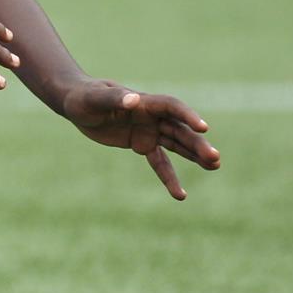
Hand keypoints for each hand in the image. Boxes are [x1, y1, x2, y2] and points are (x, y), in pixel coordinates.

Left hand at [61, 78, 220, 199]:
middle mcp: (151, 116)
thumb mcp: (95, 98)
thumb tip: (134, 100)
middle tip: (215, 158)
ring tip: (214, 166)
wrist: (76, 104)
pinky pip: (160, 162)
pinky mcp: (142, 144)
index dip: (187, 115)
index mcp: (144, 101)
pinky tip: (180, 195)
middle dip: (196, 144)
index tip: (203, 128)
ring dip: (195, 156)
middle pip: (179, 129)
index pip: (171, 106)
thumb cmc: (84, 96)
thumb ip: (114, 98)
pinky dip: (169, 177)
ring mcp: (149, 131)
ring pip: (177, 145)